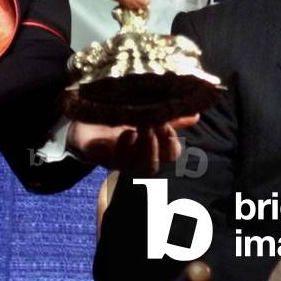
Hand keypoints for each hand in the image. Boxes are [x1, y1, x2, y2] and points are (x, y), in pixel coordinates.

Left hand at [66, 115, 198, 174]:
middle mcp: (136, 158)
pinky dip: (124, 147)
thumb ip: (169, 115)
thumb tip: (196, 113)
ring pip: (140, 167)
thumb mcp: (144, 113)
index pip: (171, 154)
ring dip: (145, 148)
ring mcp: (120, 160)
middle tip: (154, 124)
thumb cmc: (118, 118)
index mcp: (149, 146)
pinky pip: (116, 160)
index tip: (166, 123)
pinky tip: (126, 132)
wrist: (84, 121)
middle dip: (159, 147)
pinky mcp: (102, 158)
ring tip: (141, 127)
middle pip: (156, 166)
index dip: (172, 142)